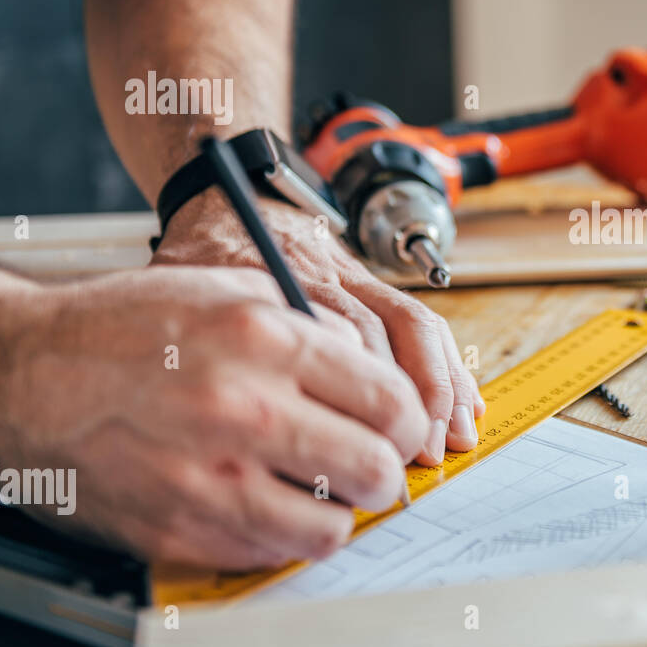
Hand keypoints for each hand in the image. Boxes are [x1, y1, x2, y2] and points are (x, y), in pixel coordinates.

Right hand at [0, 267, 430, 568]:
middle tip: (370, 465)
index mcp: (266, 341)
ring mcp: (210, 477)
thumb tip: (368, 362)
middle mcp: (245, 410)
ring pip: (331, 526)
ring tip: (320, 490)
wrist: (24, 375)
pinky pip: (269, 552)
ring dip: (338, 512)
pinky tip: (266, 503)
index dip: (408, 422)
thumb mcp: (227, 289)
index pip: (391, 402)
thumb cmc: (122, 329)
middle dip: (385, 471)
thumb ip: (309, 322)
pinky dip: (282, 535)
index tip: (400, 428)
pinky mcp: (179, 527)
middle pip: (375, 469)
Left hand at [151, 188, 483, 464]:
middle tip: (422, 452)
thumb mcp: (180, 291)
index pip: (334, 336)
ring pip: (415, 326)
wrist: (230, 194)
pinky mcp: (374, 283)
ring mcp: (357, 279)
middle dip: (414, 399)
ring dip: (442, 386)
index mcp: (275, 283)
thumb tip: (213, 417)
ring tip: (454, 436)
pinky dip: (450, 366)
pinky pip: (424, 321)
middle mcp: (326, 279)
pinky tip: (465, 404)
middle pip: (385, 333)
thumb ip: (196, 337)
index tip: (365, 445)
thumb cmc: (201, 253)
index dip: (359, 393)